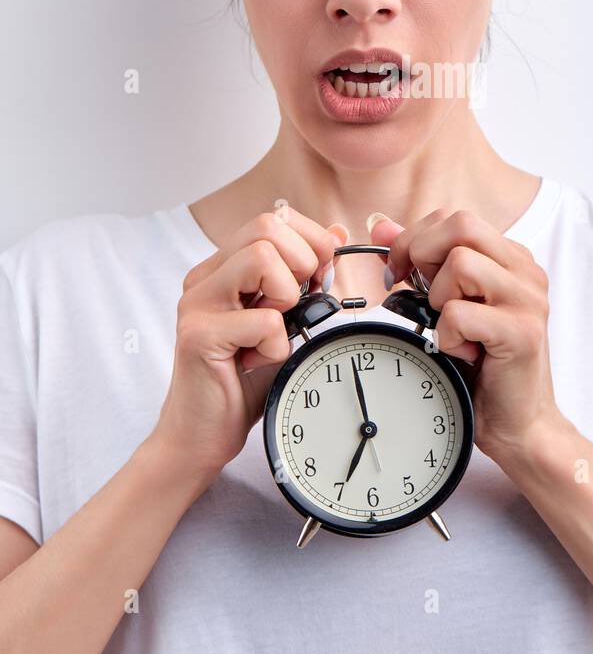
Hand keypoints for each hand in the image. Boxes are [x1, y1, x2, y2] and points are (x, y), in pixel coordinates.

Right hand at [153, 210, 347, 482]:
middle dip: (302, 262)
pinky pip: (264, 321)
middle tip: (295, 306)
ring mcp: (197, 303)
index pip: (274, 217)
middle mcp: (205, 278)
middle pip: (267, 225)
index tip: (318, 278)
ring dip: (286, 298)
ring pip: (261, 258)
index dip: (310, 241)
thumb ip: (305, 278)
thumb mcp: (285, 320)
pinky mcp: (198, 335)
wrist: (201, 436)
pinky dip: (277, 345)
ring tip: (273, 331)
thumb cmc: (242, 380)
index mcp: (223, 268)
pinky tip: (257, 362)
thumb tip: (335, 234)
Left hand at [368, 208, 560, 464]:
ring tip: (452, 328)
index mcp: (511, 260)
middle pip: (462, 224)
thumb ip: (419, 262)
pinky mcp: (522, 333)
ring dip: (439, 299)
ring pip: (461, 263)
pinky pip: (460, 314)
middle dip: (422, 254)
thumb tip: (382, 226)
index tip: (402, 272)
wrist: (519, 423)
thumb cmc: (484, 366)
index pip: (456, 218)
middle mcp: (526, 272)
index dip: (418, 238)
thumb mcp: (446, 305)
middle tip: (416, 292)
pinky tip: (463, 353)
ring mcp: (528, 300)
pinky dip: (448, 336)